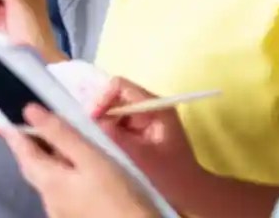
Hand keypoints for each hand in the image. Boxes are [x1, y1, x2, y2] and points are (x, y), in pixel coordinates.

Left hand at [4, 105, 158, 217]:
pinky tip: (75, 167)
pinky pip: (60, 189)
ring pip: (46, 179)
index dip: (14, 130)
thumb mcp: (92, 158)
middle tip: (32, 122)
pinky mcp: (73, 217)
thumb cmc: (119, 195)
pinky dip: (61, 173)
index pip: (21, 150)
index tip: (8, 111)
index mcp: (48, 182)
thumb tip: (29, 110)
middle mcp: (47, 199)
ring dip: (46, 159)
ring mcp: (59, 212)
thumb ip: (61, 134)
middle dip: (29, 144)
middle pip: (32, 166)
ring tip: (57, 139)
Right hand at [90, 77, 202, 196]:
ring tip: (94, 140)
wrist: (189, 193)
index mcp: (155, 106)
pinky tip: (102, 145)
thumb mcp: (143, 157)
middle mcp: (149, 107)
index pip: (121, 86)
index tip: (92, 119)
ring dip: (103, 123)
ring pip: (114, 110)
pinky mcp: (139, 130)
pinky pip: (117, 124)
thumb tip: (93, 122)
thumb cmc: (172, 176)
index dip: (103, 98)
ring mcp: (144, 118)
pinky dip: (107, 132)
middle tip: (88, 132)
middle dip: (100, 111)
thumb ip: (118, 138)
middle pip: (115, 96)